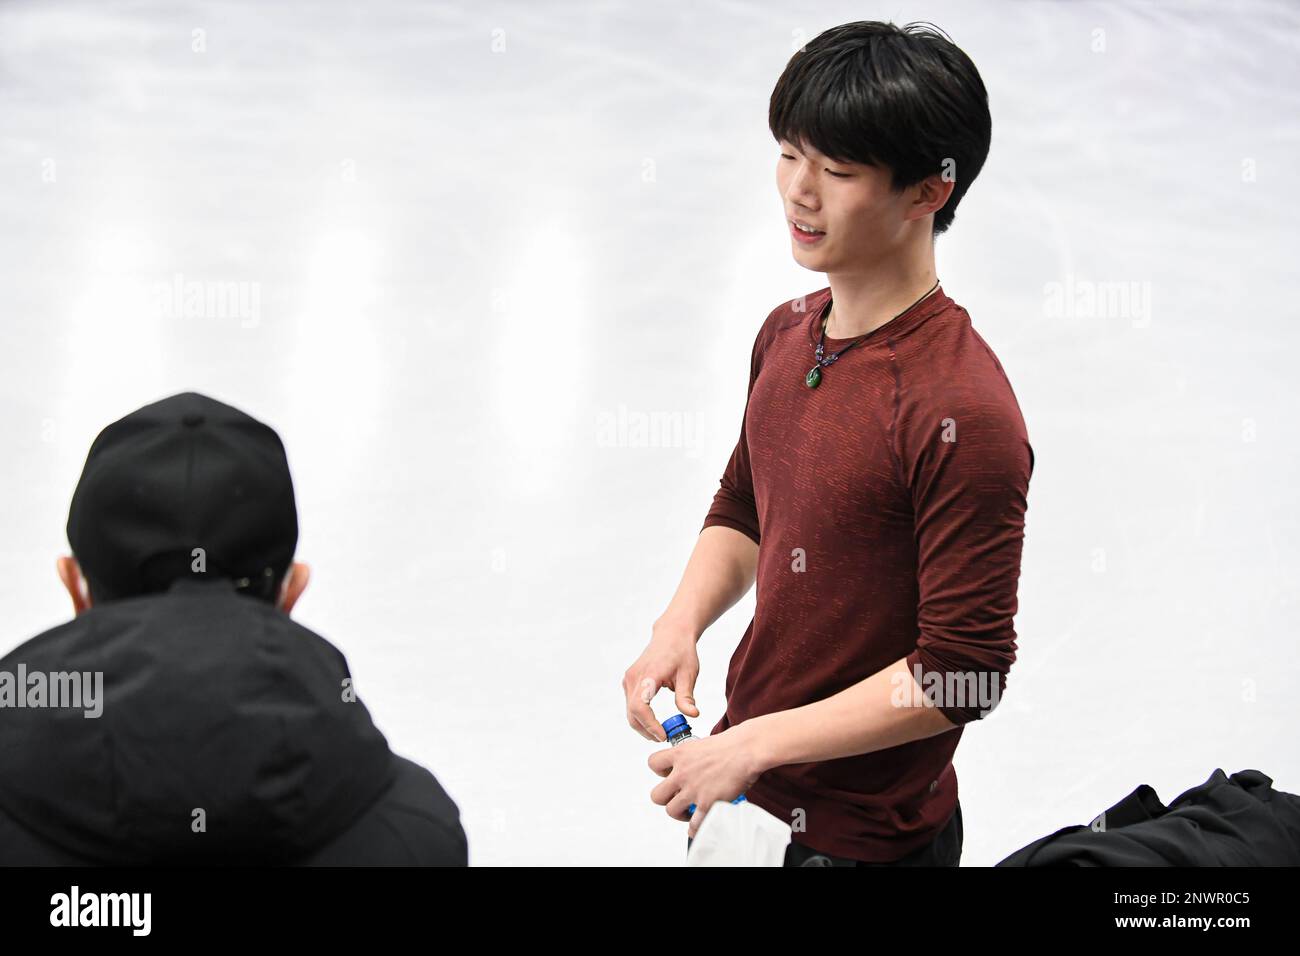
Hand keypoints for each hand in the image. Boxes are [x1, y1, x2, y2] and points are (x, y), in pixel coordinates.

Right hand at [622, 617, 700, 741]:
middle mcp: (633, 678)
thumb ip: (686, 696)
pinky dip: (640, 716)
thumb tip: (692, 716)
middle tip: (665, 738)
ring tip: (662, 731)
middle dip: (646, 730)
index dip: (649, 725)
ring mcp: (629, 679)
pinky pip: (631, 704)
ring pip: (630, 711)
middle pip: (632, 713)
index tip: (664, 735)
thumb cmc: (682, 652)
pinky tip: (655, 721)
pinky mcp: (630, 681)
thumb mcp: (688, 674)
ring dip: (643, 725)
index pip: (640, 707)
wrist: (672, 633)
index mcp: (648, 675)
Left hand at [648, 722, 766, 838]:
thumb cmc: (732, 743)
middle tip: (676, 798)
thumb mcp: (703, 743)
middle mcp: (683, 773)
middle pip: (657, 795)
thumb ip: (693, 756)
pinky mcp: (707, 803)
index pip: (653, 763)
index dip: (659, 771)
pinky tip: (698, 826)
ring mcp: (694, 789)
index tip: (668, 774)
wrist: (747, 749)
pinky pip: (694, 824)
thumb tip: (695, 763)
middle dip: (665, 799)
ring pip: (671, 811)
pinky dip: (695, 828)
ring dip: (679, 814)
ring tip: (688, 812)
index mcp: (680, 754)